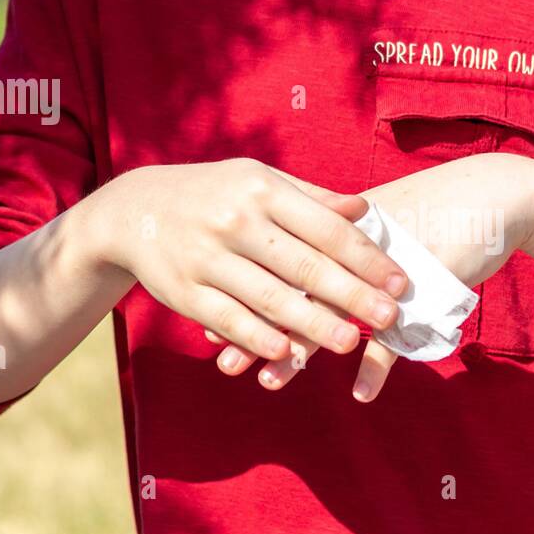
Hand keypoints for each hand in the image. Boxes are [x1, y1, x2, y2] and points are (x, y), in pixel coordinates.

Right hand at [92, 158, 407, 365]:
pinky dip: (260, 339)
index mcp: (262, 190)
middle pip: (305, 265)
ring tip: (349, 343)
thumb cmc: (215, 194)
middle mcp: (236, 222)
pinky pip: (230, 320)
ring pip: (270, 297)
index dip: (367, 258)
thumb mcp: (259, 181)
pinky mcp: (185, 292)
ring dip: (313, 324)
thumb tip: (364, 211)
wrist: (134, 211)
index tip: (399, 281)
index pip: (326, 229)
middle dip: (352, 294)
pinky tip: (289, 353)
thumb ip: (312, 198)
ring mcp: (208, 258)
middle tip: (390, 316)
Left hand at [228, 153, 533, 398]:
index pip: (279, 264)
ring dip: (300, 352)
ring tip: (269, 383)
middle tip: (222, 358)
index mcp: (337, 226)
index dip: (246, 293)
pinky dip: (379, 366)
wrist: (493, 197)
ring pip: (333, 316)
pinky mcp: (423, 291)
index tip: (210, 320)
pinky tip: (362, 395)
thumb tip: (298, 263)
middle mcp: (353, 248)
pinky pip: (397, 336)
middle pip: (293, 292)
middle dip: (255, 327)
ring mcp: (385, 273)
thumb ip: (339, 242)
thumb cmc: (433, 212)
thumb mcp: (381, 224)